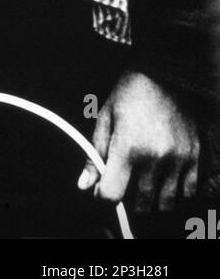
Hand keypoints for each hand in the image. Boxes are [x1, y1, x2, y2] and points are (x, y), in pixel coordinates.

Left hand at [78, 70, 199, 213]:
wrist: (165, 73)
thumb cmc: (129, 93)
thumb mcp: (105, 118)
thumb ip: (95, 155)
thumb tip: (84, 185)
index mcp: (127, 147)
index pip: (112, 194)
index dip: (102, 196)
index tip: (101, 189)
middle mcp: (154, 157)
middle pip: (139, 205)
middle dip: (127, 200)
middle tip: (124, 182)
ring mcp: (177, 159)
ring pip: (165, 204)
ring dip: (152, 200)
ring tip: (144, 182)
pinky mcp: (194, 157)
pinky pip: (188, 193)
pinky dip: (175, 193)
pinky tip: (165, 179)